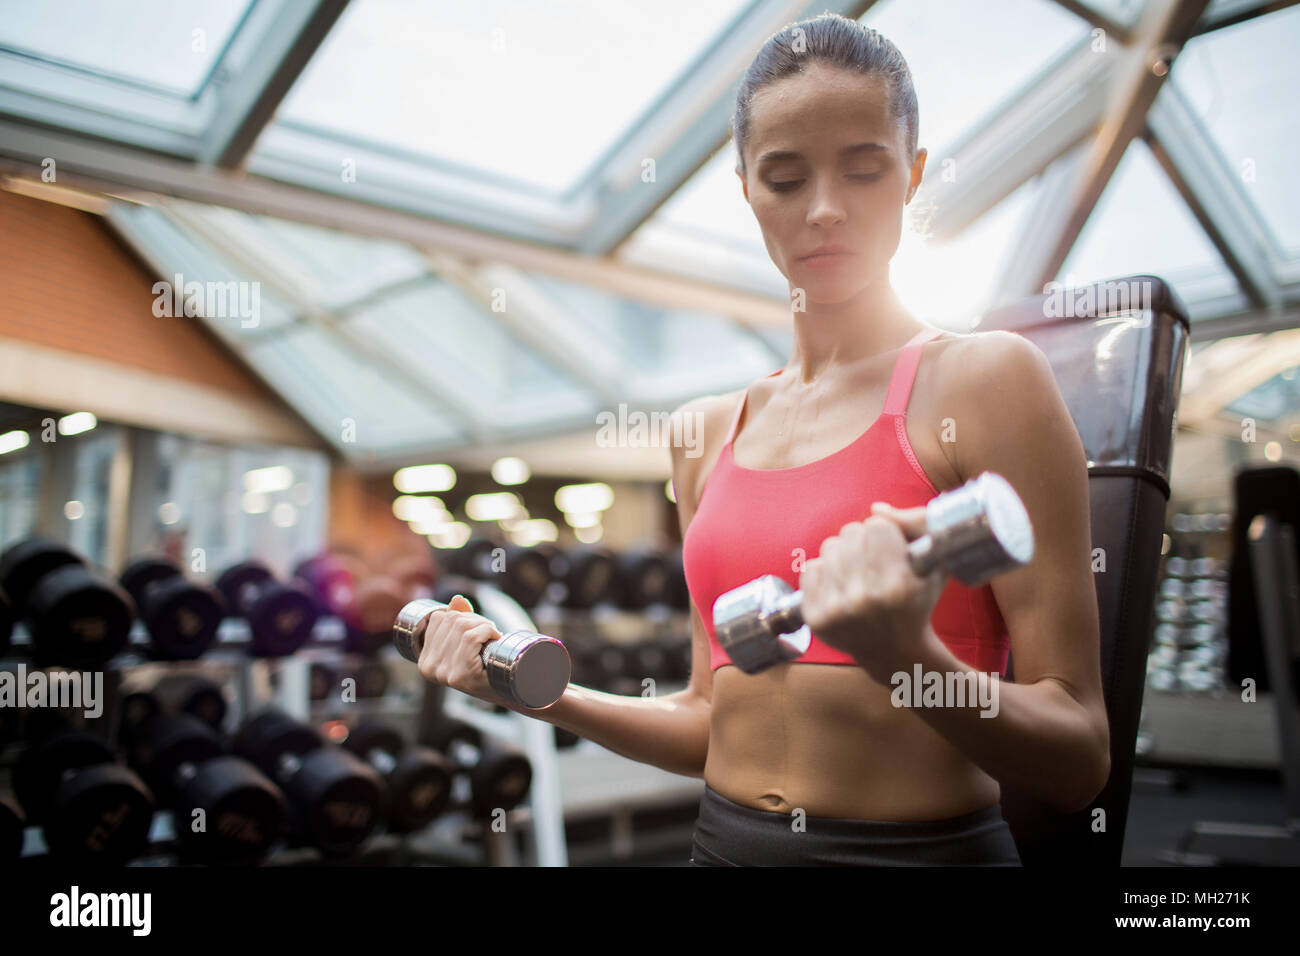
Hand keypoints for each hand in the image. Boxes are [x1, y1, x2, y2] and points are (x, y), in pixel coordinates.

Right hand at [415, 594, 509, 705]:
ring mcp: (444, 673)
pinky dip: (487, 631)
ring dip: (484, 624)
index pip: (437, 618)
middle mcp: (429, 668)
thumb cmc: (488, 667)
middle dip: (475, 618)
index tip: (477, 627)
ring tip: (492, 636)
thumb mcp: (468, 644)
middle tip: (489, 631)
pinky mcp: (461, 674)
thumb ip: (458, 621)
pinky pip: (471, 637)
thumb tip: (457, 600)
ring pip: (462, 626)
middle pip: (451, 620)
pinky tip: (495, 639)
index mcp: (425, 661)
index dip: (462, 614)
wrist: (510, 691)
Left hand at [799, 502, 945, 682]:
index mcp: (898, 585)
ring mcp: (836, 610)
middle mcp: (864, 599)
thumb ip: (915, 527)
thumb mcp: (933, 565)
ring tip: (859, 574)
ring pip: (830, 547)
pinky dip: (825, 572)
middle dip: (864, 542)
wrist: (894, 651)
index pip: (877, 525)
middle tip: (875, 563)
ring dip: (844, 554)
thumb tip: (876, 509)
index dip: (888, 533)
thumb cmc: (917, 601)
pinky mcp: (816, 618)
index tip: (893, 549)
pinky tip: (841, 586)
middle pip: (851, 532)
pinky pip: (811, 567)